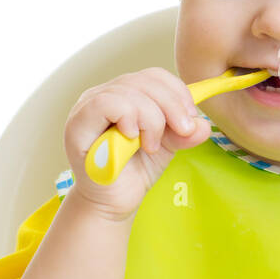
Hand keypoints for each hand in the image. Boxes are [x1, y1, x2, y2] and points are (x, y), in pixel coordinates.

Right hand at [62, 67, 213, 220]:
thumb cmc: (135, 170)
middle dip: (172, 105)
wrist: (114, 202)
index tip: (191, 118)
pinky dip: (128, 117)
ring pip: (128, 91)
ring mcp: (87, 106)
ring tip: (151, 145)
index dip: (177, 92)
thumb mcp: (168, 146)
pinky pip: (105, 103)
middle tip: (182, 131)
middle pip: (144, 80)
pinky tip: (133, 137)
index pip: (153, 76)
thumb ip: (184, 132)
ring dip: (151, 118)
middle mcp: (103, 94)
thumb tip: (201, 125)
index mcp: (125, 94)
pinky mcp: (77, 124)